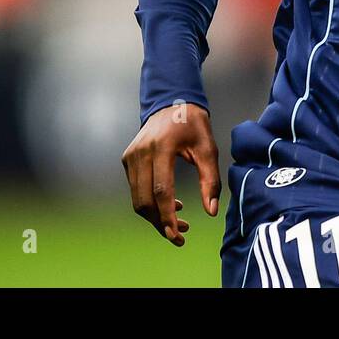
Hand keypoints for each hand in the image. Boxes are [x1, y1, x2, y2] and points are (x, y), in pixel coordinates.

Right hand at [122, 102, 220, 246]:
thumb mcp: (208, 148)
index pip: (161, 190)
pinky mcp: (127, 159)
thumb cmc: (193, 125)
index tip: (177, 234)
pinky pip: (136, 189)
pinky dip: (150, 202)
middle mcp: (141, 152)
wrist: (171, 103)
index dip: (168, 215)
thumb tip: (211, 211)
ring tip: (178, 222)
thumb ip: (210, 180)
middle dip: (160, 222)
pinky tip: (170, 204)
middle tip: (179, 235)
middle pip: (144, 199)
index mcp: (162, 147)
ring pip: (137, 198)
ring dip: (155, 215)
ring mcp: (131, 156)